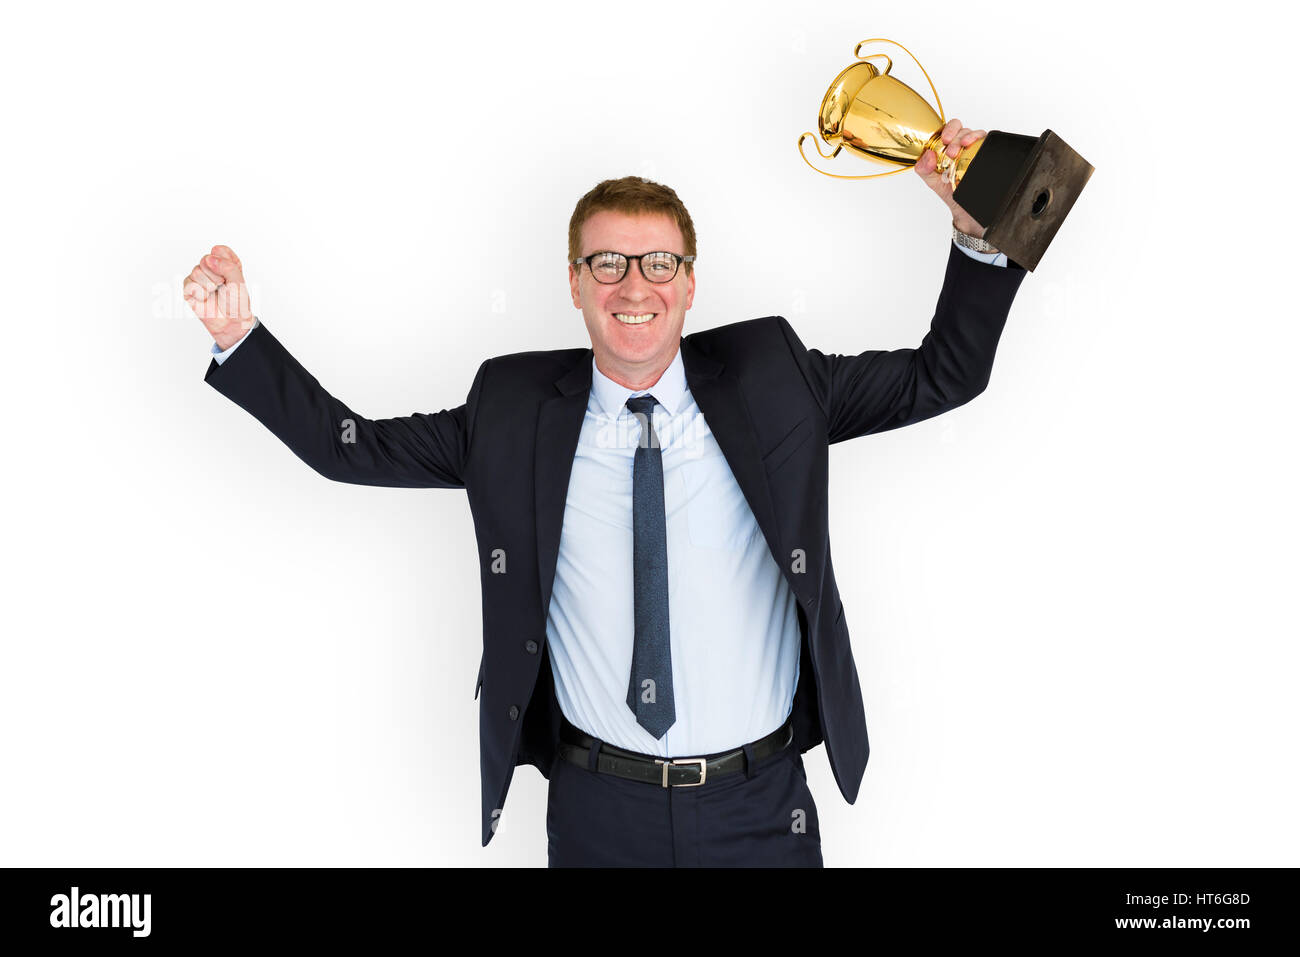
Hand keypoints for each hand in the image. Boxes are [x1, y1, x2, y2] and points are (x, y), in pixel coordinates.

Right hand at [183, 245, 253, 350]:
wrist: (230, 322)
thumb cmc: (236, 303)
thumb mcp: (239, 282)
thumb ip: (228, 267)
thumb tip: (210, 259)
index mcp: (225, 262)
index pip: (219, 250)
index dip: (225, 263)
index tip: (230, 276)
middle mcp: (210, 267)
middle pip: (205, 259)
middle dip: (216, 275)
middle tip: (222, 286)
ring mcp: (198, 277)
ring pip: (196, 271)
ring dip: (208, 285)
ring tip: (214, 293)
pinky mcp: (188, 288)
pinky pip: (189, 284)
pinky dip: (199, 293)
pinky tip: (205, 298)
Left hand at [914, 118, 986, 237]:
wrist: (966, 210)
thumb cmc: (950, 191)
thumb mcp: (933, 181)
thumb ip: (924, 169)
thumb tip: (927, 156)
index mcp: (949, 146)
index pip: (950, 129)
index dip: (948, 130)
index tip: (945, 140)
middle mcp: (964, 145)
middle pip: (962, 129)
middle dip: (956, 138)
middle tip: (951, 153)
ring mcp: (978, 149)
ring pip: (976, 133)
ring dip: (968, 138)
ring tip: (960, 151)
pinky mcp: (989, 154)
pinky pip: (989, 142)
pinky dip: (982, 140)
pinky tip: (978, 146)